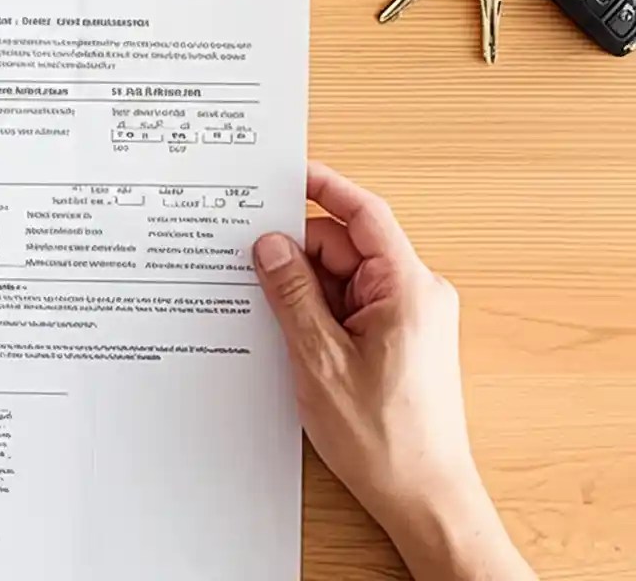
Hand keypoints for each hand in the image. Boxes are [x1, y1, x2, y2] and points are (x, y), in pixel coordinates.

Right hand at [252, 163, 533, 580]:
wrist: (424, 496)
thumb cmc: (383, 437)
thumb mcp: (320, 359)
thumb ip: (292, 294)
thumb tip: (268, 245)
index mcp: (408, 288)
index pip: (364, 215)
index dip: (323, 187)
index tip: (285, 172)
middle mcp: (415, 294)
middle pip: (344, 248)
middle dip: (296, 256)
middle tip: (244, 267)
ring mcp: (408, 318)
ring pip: (342, 280)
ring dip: (303, 291)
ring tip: (266, 318)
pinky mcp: (397, 341)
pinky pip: (348, 307)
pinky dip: (315, 314)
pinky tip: (287, 336)